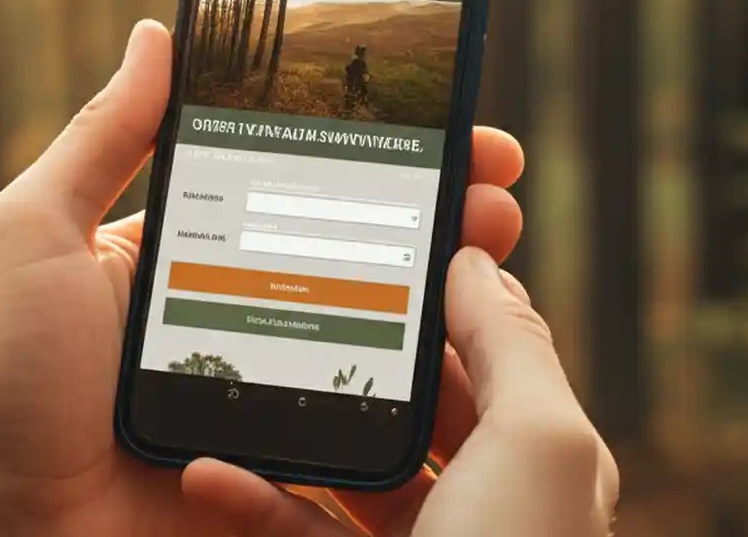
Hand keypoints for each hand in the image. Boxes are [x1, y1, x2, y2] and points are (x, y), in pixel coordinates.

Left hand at [0, 20, 526, 534]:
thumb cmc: (7, 376)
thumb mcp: (37, 233)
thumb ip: (100, 139)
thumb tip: (157, 36)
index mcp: (196, 252)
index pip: (305, 188)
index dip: (380, 156)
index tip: (451, 129)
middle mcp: (244, 310)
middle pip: (362, 255)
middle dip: (440, 218)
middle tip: (495, 194)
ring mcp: (271, 387)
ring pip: (382, 335)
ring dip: (452, 299)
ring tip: (497, 264)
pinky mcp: (287, 456)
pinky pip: (368, 424)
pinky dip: (422, 393)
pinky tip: (467, 362)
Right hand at [180, 251, 618, 535]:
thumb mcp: (542, 441)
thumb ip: (512, 345)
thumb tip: (477, 263)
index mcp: (540, 454)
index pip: (488, 347)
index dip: (440, 291)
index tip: (375, 240)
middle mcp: (485, 498)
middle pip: (409, 397)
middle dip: (351, 349)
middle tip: (286, 290)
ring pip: (343, 464)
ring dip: (286, 422)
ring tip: (233, 372)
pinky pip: (297, 528)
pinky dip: (251, 500)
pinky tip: (206, 472)